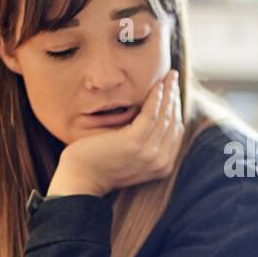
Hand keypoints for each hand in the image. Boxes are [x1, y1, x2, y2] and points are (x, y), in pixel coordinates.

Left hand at [47, 70, 183, 196]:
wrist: (81, 180)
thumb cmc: (101, 165)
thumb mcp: (131, 156)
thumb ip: (145, 143)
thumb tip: (152, 120)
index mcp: (163, 166)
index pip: (176, 131)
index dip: (176, 108)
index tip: (174, 91)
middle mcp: (161, 161)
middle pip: (173, 121)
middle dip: (175, 96)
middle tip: (173, 76)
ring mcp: (149, 153)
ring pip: (165, 115)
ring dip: (169, 92)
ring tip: (169, 75)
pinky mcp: (135, 142)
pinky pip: (151, 114)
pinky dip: (156, 98)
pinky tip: (157, 85)